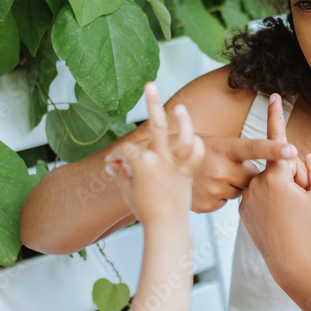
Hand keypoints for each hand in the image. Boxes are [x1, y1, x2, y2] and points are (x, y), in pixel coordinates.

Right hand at [105, 83, 204, 225]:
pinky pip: (195, 155)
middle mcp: (161, 159)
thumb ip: (121, 172)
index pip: (127, 150)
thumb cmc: (144, 210)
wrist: (165, 226)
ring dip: (184, 120)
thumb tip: (113, 163)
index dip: (118, 157)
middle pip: (156, 125)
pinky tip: (194, 137)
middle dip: (152, 103)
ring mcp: (176, 165)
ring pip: (184, 137)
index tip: (115, 166)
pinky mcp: (188, 173)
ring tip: (180, 106)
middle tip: (151, 84)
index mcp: (142, 163)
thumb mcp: (127, 190)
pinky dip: (197, 146)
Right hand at [190, 134, 299, 211]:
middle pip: (252, 177)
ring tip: (212, 175)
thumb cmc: (197, 150)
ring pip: (240, 192)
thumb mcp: (217, 143)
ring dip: (233, 185)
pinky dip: (220, 196)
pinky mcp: (206, 205)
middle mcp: (219, 169)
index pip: (254, 148)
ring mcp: (212, 189)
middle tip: (229, 165)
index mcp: (225, 148)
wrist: (162, 165)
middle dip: (248, 174)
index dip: (274, 149)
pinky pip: (225, 202)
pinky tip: (206, 187)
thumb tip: (265, 170)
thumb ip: (241, 154)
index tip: (292, 150)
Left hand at [239, 94, 310, 288]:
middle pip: (282, 166)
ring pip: (272, 182)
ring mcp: (247, 197)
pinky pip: (263, 195)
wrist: (292, 264)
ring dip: (285, 191)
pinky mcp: (243, 210)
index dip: (277, 114)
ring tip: (291, 216)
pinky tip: (280, 220)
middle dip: (297, 179)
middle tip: (304, 203)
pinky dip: (273, 202)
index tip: (273, 94)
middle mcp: (256, 183)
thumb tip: (306, 157)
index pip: (278, 139)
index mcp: (275, 177)